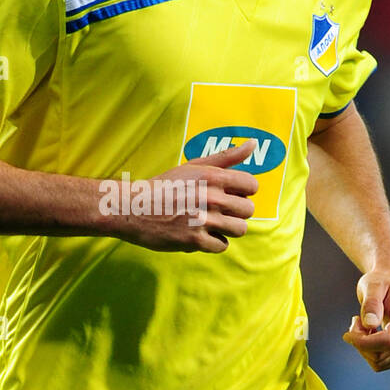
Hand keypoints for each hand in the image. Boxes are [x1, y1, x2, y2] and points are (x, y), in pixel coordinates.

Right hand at [112, 140, 257, 252]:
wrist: (134, 208)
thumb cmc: (166, 186)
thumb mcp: (194, 166)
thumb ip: (227, 157)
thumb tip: (254, 143)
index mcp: (213, 176)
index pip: (252, 185)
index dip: (243, 191)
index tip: (230, 193)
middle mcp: (211, 197)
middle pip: (249, 210)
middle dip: (236, 211)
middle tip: (218, 210)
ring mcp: (204, 220)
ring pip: (240, 229)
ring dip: (228, 228)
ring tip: (212, 223)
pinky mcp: (195, 240)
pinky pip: (222, 246)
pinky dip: (213, 242)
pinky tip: (200, 234)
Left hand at [342, 270, 389, 371]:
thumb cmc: (382, 282)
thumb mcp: (372, 285)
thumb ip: (371, 303)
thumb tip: (370, 324)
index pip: (389, 341)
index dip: (364, 343)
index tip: (347, 334)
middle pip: (382, 355)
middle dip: (361, 343)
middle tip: (355, 322)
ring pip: (380, 363)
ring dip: (364, 349)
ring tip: (363, 326)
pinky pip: (383, 364)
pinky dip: (371, 353)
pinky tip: (371, 335)